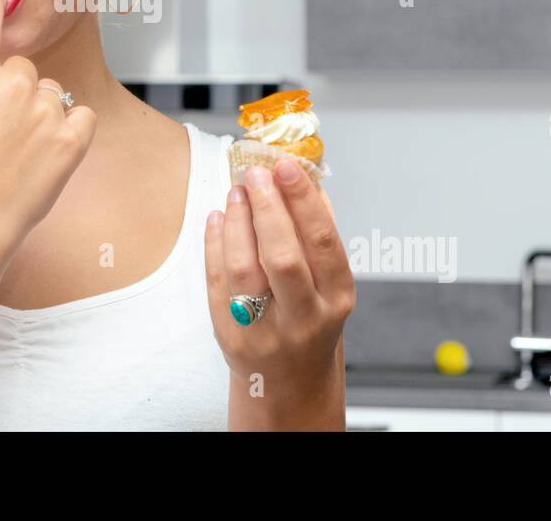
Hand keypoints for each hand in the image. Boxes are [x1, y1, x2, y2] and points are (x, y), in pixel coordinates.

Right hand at [0, 0, 96, 264]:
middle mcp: (13, 85)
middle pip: (22, 67)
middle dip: (11, 90)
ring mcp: (45, 113)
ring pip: (52, 93)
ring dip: (39, 112)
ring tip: (17, 152)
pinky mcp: (72, 141)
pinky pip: (82, 116)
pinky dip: (71, 130)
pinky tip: (48, 153)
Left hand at [204, 156, 353, 402]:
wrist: (289, 384)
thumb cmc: (311, 321)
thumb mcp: (329, 284)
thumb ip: (320, 234)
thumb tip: (307, 177)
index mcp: (336, 298)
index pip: (322, 242)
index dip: (303, 200)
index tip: (287, 166)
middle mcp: (304, 318)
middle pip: (283, 257)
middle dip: (268, 207)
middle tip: (256, 172)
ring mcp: (264, 331)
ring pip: (244, 268)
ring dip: (238, 221)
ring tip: (237, 191)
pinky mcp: (230, 335)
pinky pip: (216, 281)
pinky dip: (214, 243)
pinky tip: (219, 217)